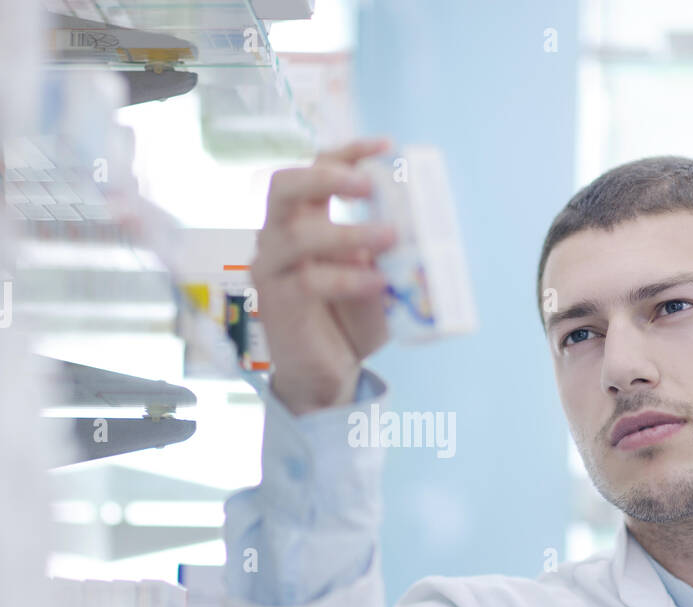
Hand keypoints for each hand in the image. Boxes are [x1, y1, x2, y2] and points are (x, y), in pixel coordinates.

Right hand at [250, 138, 397, 414]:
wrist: (327, 374)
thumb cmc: (350, 320)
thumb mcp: (378, 276)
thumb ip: (390, 252)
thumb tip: (420, 226)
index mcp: (301, 221)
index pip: (313, 168)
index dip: (347, 152)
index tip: (387, 146)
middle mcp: (278, 237)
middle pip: (285, 185)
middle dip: (327, 177)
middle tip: (369, 185)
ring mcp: (272, 269)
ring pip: (299, 234)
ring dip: (349, 233)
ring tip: (389, 238)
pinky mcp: (277, 302)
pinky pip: (309, 281)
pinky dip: (348, 278)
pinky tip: (377, 284)